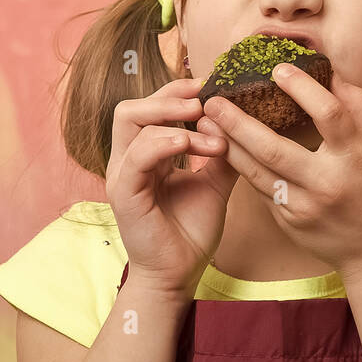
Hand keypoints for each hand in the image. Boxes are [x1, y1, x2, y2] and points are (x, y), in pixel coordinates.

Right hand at [106, 77, 239, 297]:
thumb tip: (238, 120)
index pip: (151, 107)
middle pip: (133, 106)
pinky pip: (138, 154)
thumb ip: (222, 152)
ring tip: (206, 125)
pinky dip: (164, 141)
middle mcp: (129, 159)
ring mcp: (122, 174)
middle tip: (204, 98)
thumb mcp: (215, 182)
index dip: (179, 91)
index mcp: (146, 154)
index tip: (212, 86)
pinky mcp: (123, 192)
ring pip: (130, 120)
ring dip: (172, 116)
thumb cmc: (190, 231)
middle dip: (170, 94)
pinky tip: (188, 142)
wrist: (179, 274)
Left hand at [196, 66, 361, 277]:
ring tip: (206, 121)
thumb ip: (361, 108)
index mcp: (356, 158)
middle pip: (274, 148)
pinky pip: (261, 188)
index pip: (329, 115)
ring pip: (256, 172)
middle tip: (214, 100)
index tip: (278, 69)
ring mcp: (304, 206)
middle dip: (238, 122)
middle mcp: (327, 183)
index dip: (303, 89)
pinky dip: (241, 166)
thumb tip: (333, 73)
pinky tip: (223, 148)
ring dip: (228, 145)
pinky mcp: (288, 221)